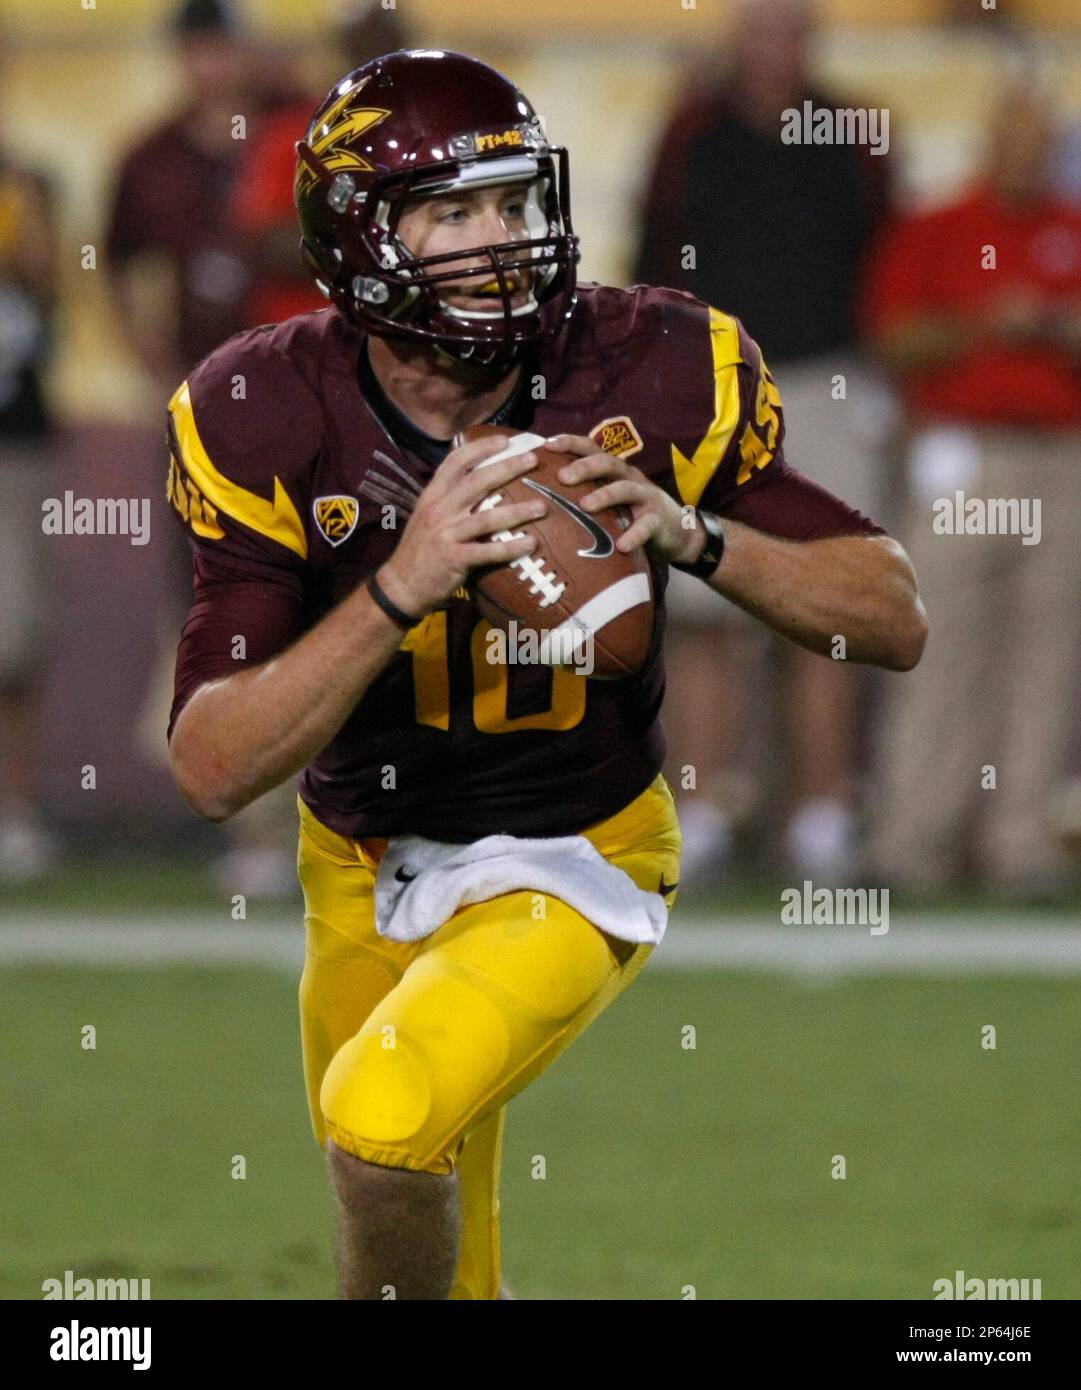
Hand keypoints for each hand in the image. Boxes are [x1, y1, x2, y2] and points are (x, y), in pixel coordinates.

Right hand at [377, 434, 546, 617]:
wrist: (401, 585)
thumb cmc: (420, 550)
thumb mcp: (428, 516)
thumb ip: (450, 500)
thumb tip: (481, 484)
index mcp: (432, 495)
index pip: (456, 462)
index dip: (481, 447)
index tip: (504, 440)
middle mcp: (439, 509)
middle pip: (478, 481)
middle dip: (508, 467)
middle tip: (533, 460)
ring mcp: (446, 533)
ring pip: (488, 517)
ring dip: (519, 511)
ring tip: (542, 507)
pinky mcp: (454, 559)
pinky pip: (488, 551)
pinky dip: (512, 547)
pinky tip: (531, 543)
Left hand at [546, 434, 704, 565]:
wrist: (678, 533)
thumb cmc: (632, 515)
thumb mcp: (610, 501)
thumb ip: (585, 495)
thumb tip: (540, 500)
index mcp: (614, 471)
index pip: (591, 449)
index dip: (570, 443)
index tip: (547, 445)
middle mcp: (629, 478)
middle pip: (607, 463)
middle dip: (584, 467)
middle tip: (562, 478)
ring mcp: (645, 497)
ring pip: (625, 489)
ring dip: (604, 495)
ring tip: (585, 506)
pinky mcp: (658, 519)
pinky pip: (646, 526)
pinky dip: (634, 534)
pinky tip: (622, 546)